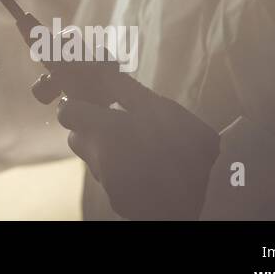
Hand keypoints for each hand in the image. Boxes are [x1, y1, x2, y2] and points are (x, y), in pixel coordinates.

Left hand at [56, 71, 219, 219]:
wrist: (208, 196)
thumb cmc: (185, 146)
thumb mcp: (159, 108)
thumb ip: (124, 89)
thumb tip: (100, 70)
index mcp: (105, 131)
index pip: (67, 113)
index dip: (76, 105)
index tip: (92, 103)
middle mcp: (99, 160)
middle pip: (77, 138)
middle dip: (91, 128)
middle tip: (119, 123)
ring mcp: (108, 184)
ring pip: (93, 160)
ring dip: (107, 151)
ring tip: (141, 147)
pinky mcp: (118, 203)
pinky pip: (110, 181)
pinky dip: (121, 172)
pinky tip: (147, 169)